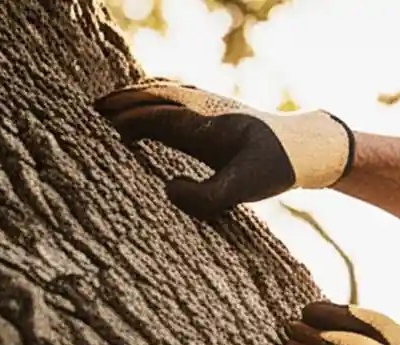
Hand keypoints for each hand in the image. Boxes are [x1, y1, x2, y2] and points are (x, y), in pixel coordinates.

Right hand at [94, 79, 353, 218]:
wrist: (305, 147)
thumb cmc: (274, 167)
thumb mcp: (244, 188)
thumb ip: (206, 196)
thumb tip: (165, 188)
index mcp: (205, 124)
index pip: (157, 115)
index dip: (128, 118)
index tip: (101, 125)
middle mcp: (204, 109)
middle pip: (156, 95)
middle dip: (125, 101)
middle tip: (94, 109)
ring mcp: (209, 107)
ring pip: (165, 92)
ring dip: (138, 97)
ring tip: (111, 107)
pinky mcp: (213, 113)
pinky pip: (176, 97)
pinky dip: (155, 98)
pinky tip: (147, 111)